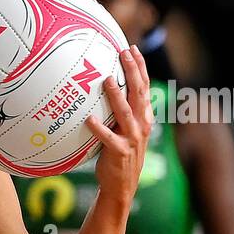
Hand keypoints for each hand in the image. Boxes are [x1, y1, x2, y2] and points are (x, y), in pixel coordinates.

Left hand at [88, 46, 153, 208]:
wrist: (121, 185)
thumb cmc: (118, 154)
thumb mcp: (124, 130)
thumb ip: (119, 112)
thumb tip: (103, 89)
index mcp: (144, 117)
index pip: (144, 87)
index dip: (140, 67)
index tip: (132, 49)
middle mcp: (141, 125)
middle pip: (138, 93)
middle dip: (132, 72)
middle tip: (124, 52)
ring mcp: (132, 138)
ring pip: (125, 112)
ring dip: (116, 96)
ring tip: (107, 80)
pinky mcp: (120, 152)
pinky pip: (108, 138)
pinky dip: (99, 128)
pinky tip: (89, 119)